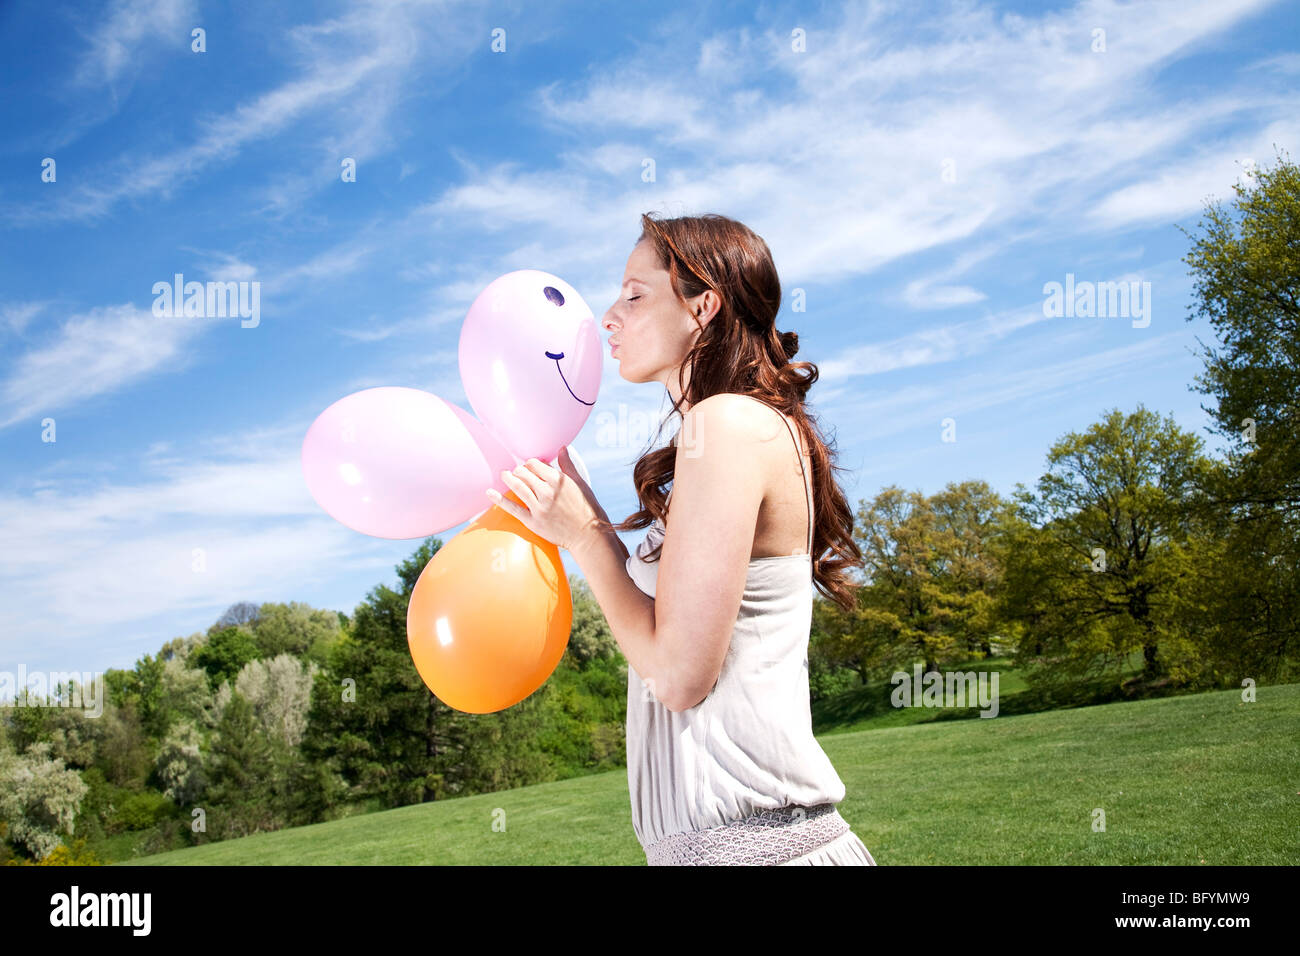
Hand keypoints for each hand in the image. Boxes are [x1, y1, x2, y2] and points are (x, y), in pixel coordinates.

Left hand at [486, 447, 602, 552]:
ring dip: (508, 478)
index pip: (535, 464)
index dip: (530, 463)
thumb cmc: (587, 508)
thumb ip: (568, 465)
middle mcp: (547, 491)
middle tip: (517, 471)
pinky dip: (500, 499)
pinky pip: (513, 508)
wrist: (588, 535)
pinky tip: (490, 492)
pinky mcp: (533, 521)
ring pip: (517, 487)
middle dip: (519, 470)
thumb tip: (562, 448)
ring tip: (503, 474)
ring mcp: (539, 507)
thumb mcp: (580, 484)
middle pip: (524, 473)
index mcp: (559, 480)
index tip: (530, 466)